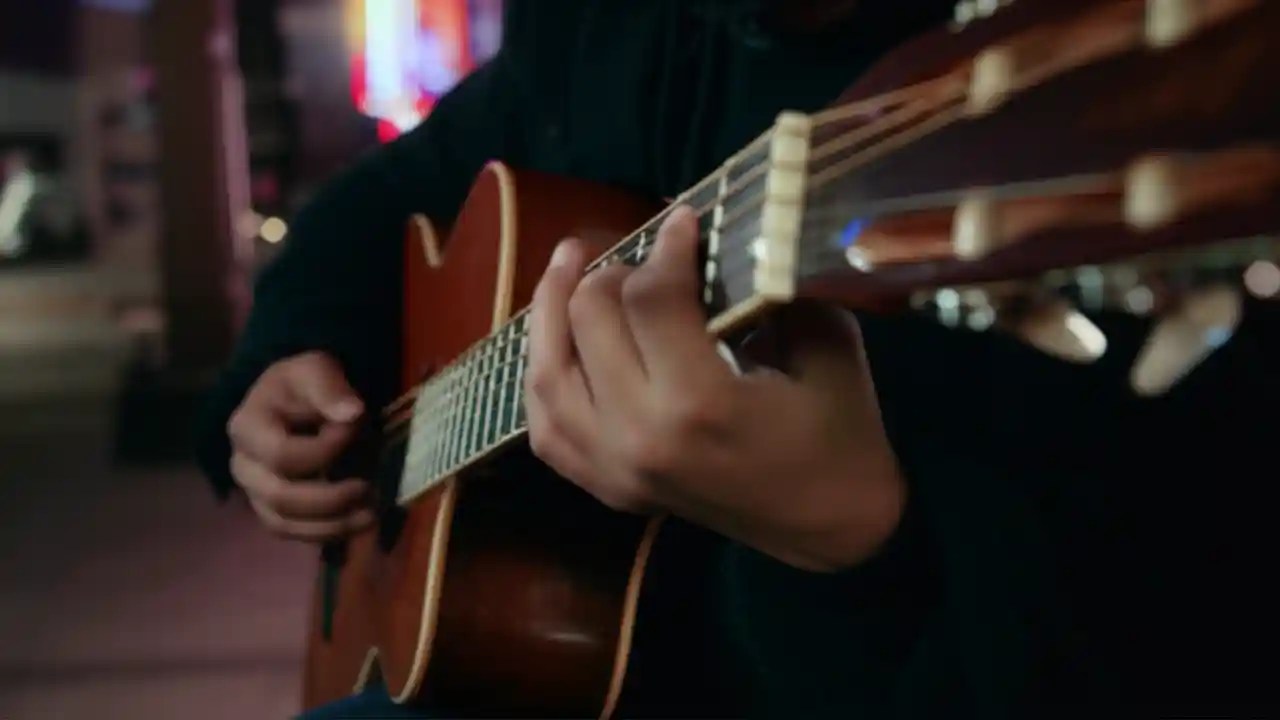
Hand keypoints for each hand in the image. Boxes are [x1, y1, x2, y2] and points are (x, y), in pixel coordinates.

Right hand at [228, 352, 373, 541]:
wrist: (294, 400)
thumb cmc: (303, 385)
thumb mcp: (315, 370)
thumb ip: (329, 387)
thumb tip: (352, 413)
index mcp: (246, 428)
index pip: (282, 454)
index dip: (324, 450)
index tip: (357, 431)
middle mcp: (242, 466)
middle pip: (281, 497)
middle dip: (330, 498)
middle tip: (369, 486)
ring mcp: (254, 493)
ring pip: (285, 524)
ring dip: (332, 524)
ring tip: (371, 513)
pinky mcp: (271, 511)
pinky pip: (293, 533)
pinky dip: (328, 533)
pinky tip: (360, 523)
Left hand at [525, 206, 905, 572]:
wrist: (830, 528)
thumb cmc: (839, 432)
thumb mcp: (824, 345)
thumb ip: (770, 287)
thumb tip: (725, 237)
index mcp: (700, 403)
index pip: (650, 298)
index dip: (665, 245)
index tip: (683, 219)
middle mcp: (641, 437)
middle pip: (589, 322)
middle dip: (612, 272)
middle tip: (641, 255)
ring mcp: (614, 468)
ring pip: (548, 372)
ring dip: (552, 309)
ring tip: (568, 264)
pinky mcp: (606, 487)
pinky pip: (546, 425)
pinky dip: (544, 375)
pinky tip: (555, 338)